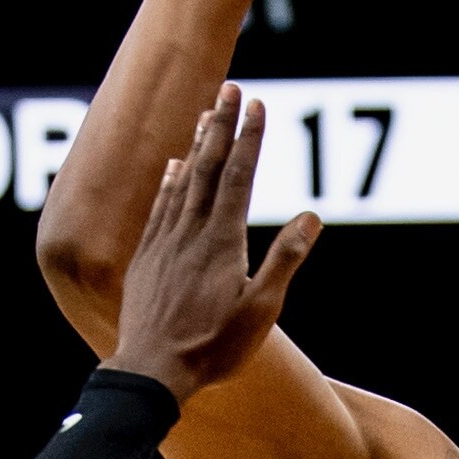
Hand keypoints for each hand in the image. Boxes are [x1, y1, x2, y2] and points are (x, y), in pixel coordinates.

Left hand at [109, 87, 320, 402]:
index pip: (239, 176)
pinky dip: (169, 181)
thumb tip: (311, 217)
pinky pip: (160, 207)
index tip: (257, 104)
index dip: (248, 137)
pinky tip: (174, 165)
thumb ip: (285, 260)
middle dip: (221, 124)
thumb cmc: (212, 347)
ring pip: (183, 181)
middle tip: (231, 88)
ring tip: (206, 114)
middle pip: (209, 167)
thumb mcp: (261, 311)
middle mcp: (190, 232)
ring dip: (196, 145)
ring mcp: (165, 242)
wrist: (152, 371)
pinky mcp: (147, 257)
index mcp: (222, 242)